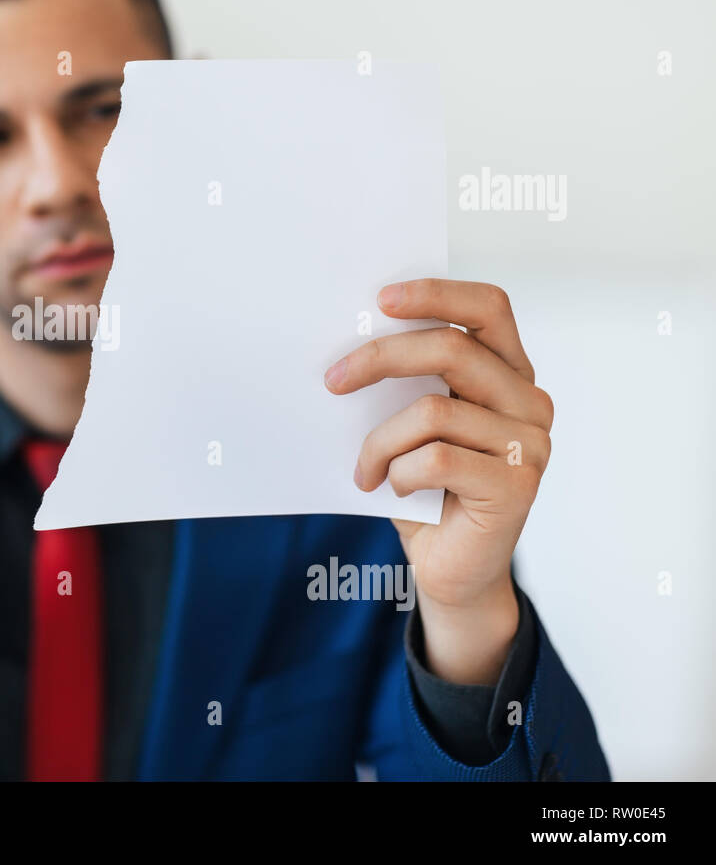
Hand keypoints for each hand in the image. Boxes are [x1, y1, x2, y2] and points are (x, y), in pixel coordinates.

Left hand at [324, 278, 553, 684]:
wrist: (450, 569)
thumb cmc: (425, 490)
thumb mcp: (413, 425)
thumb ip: (408, 383)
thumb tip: (352, 345)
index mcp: (509, 372)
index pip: (488, 308)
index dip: (437, 294)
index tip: (381, 299)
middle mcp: (530, 400)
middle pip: (452, 348)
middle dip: (380, 358)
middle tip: (333, 380)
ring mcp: (530, 443)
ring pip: (433, 410)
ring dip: (380, 441)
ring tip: (364, 468)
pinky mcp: (517, 485)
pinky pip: (435, 459)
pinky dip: (398, 472)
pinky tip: (392, 489)